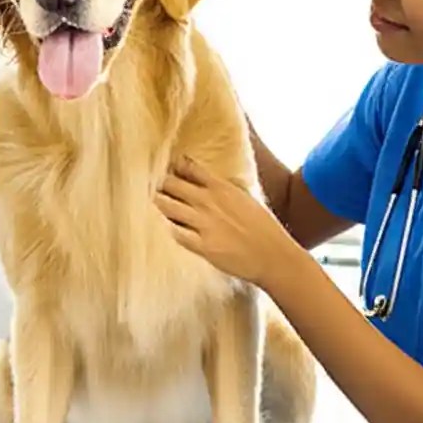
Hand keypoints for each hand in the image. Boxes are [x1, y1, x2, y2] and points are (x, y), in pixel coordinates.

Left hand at [155, 157, 299, 286]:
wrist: (273, 255)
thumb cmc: (263, 227)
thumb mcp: (245, 198)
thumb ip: (224, 189)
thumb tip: (207, 182)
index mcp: (221, 187)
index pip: (189, 167)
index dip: (174, 167)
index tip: (166, 169)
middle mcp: (209, 202)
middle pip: (171, 184)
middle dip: (159, 184)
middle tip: (148, 186)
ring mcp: (204, 224)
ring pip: (167, 207)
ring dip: (157, 204)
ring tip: (150, 204)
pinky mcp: (202, 246)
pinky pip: (175, 233)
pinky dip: (165, 228)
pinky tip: (158, 227)